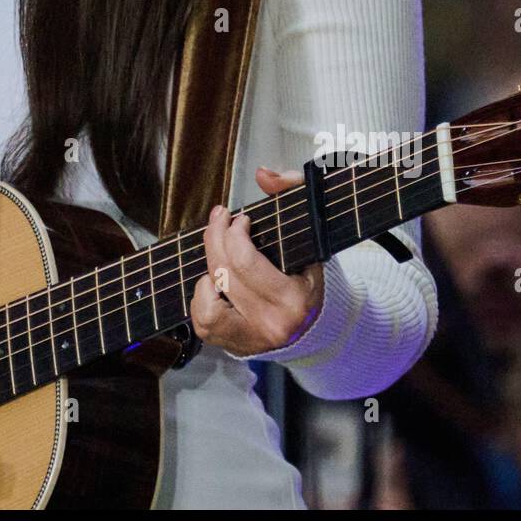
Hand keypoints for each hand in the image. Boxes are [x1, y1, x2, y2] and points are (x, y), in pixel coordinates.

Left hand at [190, 167, 325, 357]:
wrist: (318, 322)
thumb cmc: (310, 272)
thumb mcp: (310, 229)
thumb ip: (292, 191)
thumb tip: (263, 174)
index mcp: (294, 299)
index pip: (245, 260)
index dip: (234, 231)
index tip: (241, 218)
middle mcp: (272, 323)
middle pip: (224, 272)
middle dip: (215, 237)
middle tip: (220, 218)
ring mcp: (252, 339)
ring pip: (209, 301)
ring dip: (209, 270)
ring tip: (218, 253)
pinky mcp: (235, 345)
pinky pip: (204, 322)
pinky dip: (202, 296)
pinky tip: (214, 279)